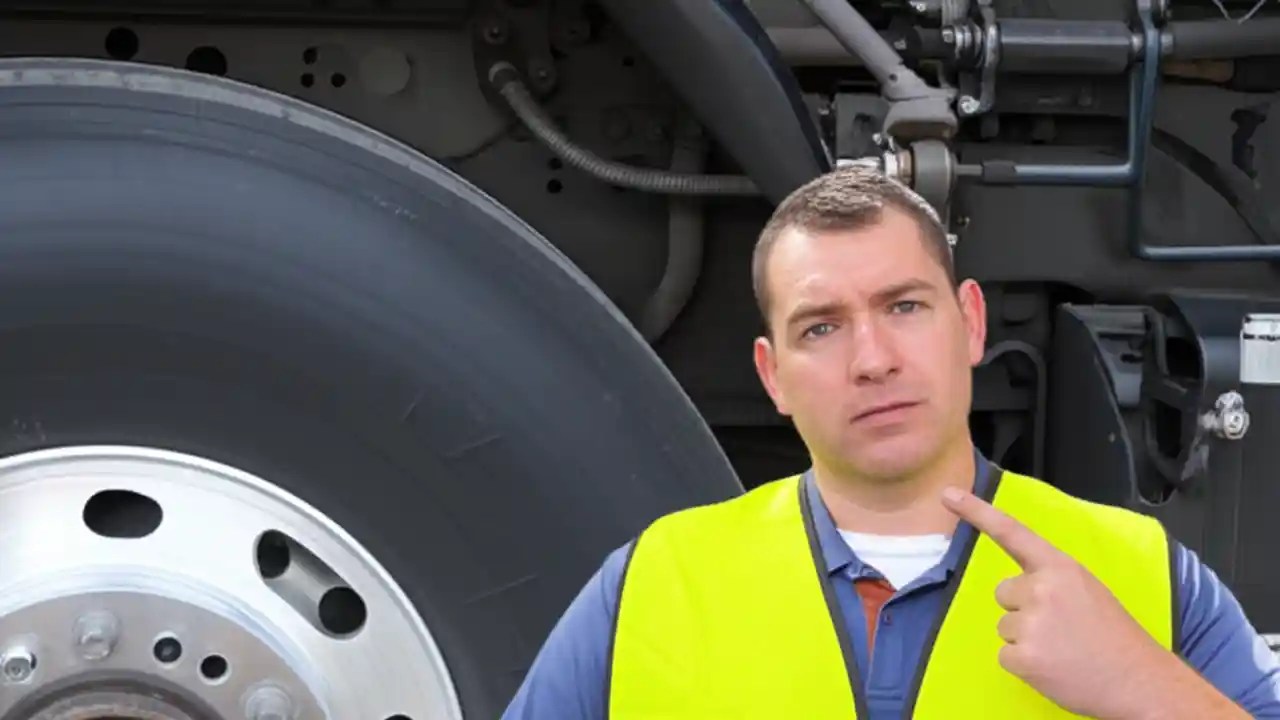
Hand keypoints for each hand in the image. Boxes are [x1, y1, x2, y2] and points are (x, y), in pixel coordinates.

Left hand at [940, 486, 1175, 718]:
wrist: (1140, 681)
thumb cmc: (1114, 636)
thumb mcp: (1087, 590)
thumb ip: (1052, 580)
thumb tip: (1019, 587)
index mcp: (1061, 567)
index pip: (1012, 533)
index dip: (977, 512)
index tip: (947, 495)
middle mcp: (1042, 588)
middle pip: (1004, 593)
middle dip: (1024, 609)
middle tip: (1061, 627)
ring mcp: (1031, 623)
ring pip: (1005, 626)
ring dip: (1026, 639)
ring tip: (1063, 649)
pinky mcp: (1023, 657)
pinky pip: (1004, 655)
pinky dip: (1024, 665)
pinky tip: (1053, 667)